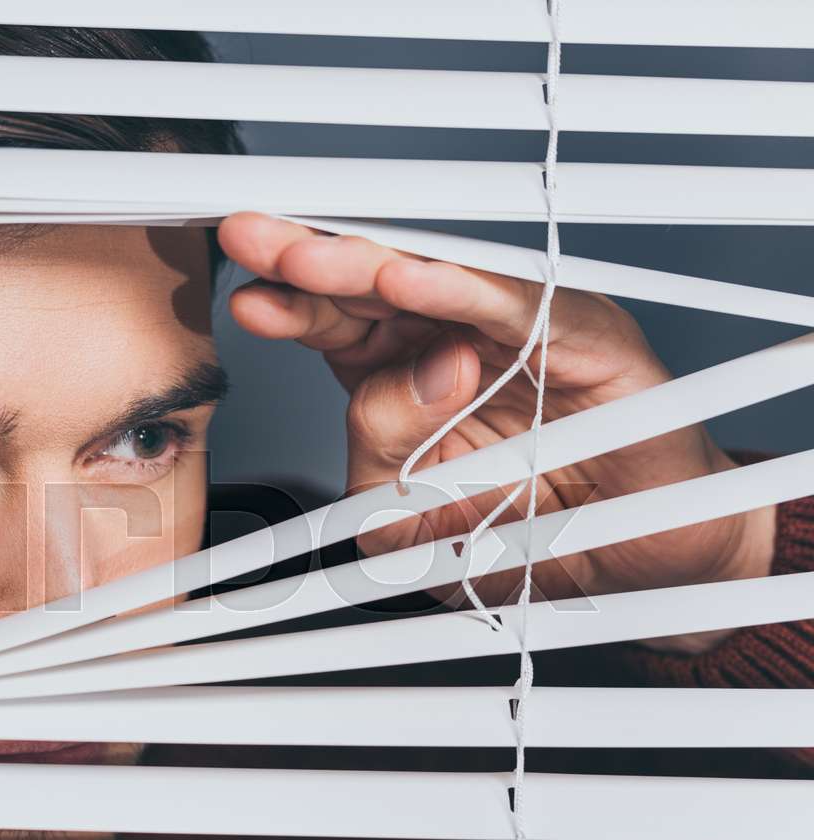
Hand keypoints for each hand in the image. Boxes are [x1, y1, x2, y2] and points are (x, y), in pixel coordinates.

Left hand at [218, 214, 775, 634]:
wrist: (632, 563)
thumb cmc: (520, 539)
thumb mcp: (414, 530)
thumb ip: (385, 476)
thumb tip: (408, 393)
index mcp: (404, 372)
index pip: (335, 326)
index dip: (289, 306)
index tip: (243, 296)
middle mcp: (458, 337)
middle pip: (372, 286)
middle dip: (308, 260)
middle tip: (254, 239)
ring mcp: (521, 330)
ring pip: (435, 280)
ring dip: (366, 264)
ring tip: (309, 256)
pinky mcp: (586, 337)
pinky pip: (518, 308)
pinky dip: (463, 291)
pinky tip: (407, 280)